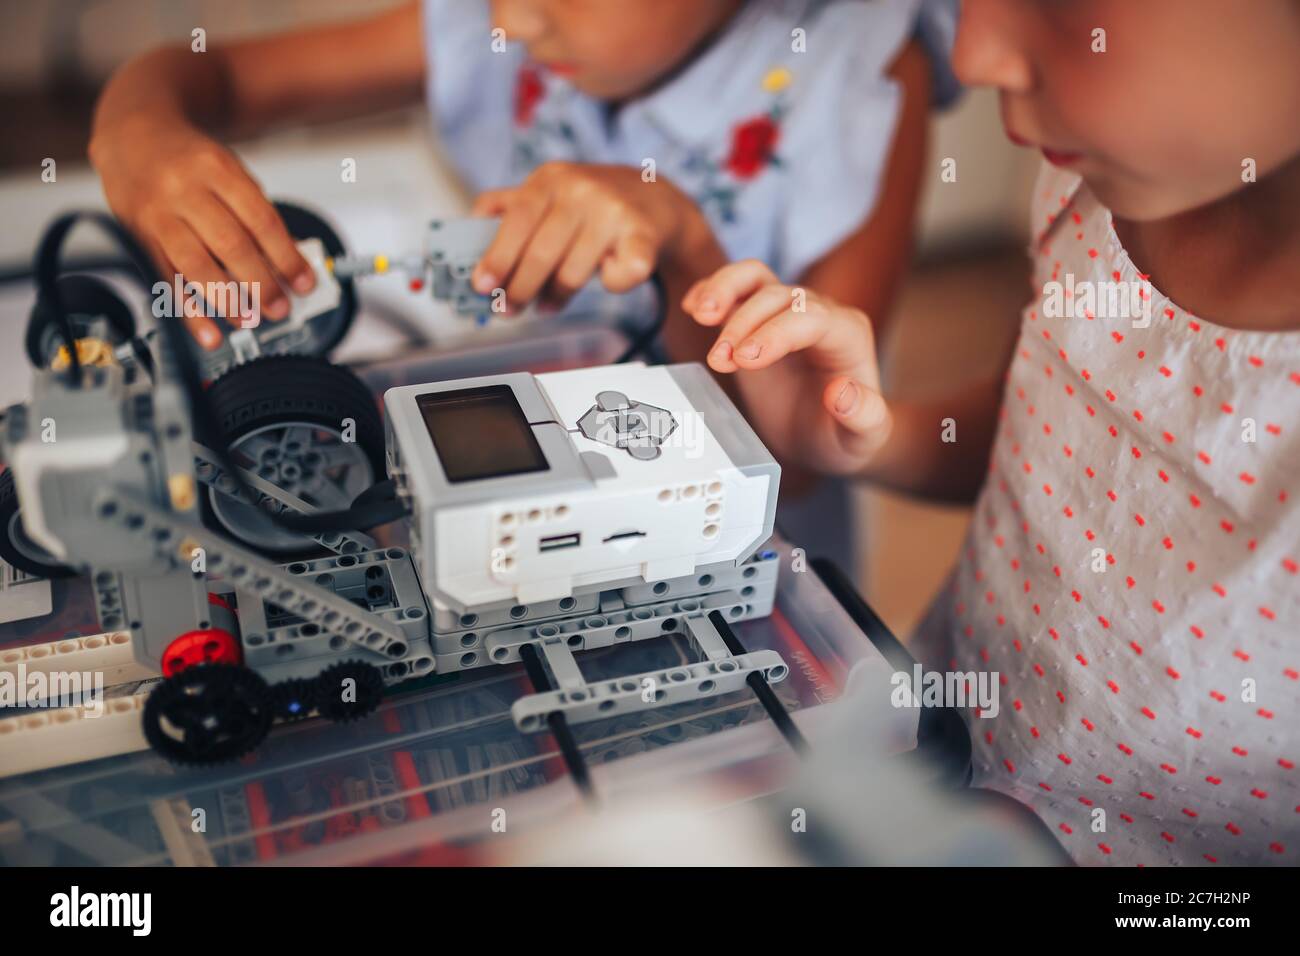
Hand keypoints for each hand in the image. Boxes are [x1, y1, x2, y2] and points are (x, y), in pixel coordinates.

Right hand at [89, 116, 314, 348]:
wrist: (132, 132)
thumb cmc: (190, 159)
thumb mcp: (229, 171)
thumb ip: (255, 213)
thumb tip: (290, 263)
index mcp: (218, 168)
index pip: (260, 220)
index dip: (286, 256)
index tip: (304, 282)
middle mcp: (185, 189)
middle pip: (230, 244)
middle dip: (260, 283)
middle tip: (280, 308)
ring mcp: (158, 212)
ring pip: (195, 264)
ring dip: (227, 300)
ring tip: (250, 320)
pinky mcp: (138, 234)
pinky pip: (166, 278)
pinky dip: (189, 311)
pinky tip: (209, 333)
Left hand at [470, 161, 693, 310]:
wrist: (656, 199)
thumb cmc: (592, 204)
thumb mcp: (550, 191)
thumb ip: (511, 206)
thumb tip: (470, 226)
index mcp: (551, 178)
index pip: (517, 220)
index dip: (497, 256)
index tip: (482, 285)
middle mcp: (582, 189)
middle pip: (542, 252)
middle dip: (520, 288)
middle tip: (508, 309)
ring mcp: (614, 211)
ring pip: (574, 271)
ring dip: (556, 296)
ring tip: (548, 303)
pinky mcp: (644, 236)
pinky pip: (618, 277)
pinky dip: (610, 284)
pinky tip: (606, 278)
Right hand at [683, 260, 891, 475]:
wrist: (826, 436)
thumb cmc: (844, 436)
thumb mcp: (862, 440)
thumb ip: (863, 418)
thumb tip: (840, 392)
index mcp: (848, 336)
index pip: (812, 318)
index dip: (775, 332)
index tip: (744, 361)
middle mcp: (820, 314)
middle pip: (778, 295)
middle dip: (744, 323)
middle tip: (718, 361)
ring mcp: (786, 312)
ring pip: (755, 277)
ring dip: (724, 290)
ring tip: (699, 314)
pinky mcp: (758, 319)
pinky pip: (736, 288)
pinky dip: (713, 289)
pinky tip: (692, 307)